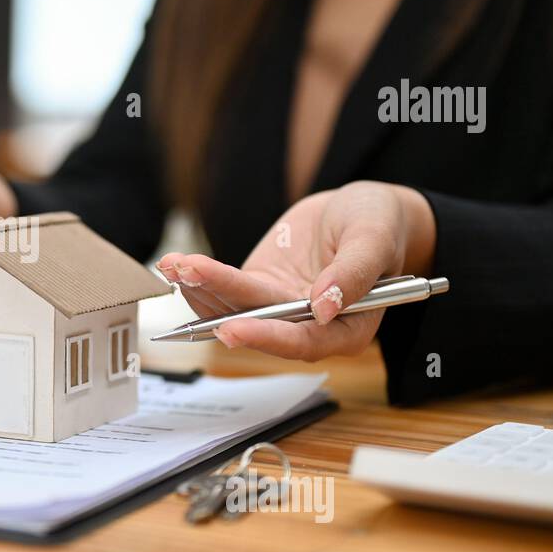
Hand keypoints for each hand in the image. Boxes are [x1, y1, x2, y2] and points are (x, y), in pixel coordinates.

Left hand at [157, 181, 434, 360]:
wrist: (360, 210)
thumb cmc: (379, 224)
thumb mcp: (374, 238)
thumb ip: (354, 273)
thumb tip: (323, 307)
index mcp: (347, 328)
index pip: (304, 341)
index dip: (268, 337)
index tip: (232, 329)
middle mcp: (308, 327)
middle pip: (259, 324)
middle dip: (219, 304)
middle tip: (188, 279)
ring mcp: (279, 309)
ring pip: (234, 309)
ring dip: (201, 289)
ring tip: (174, 264)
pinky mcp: (258, 290)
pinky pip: (224, 293)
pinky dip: (200, 282)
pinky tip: (176, 267)